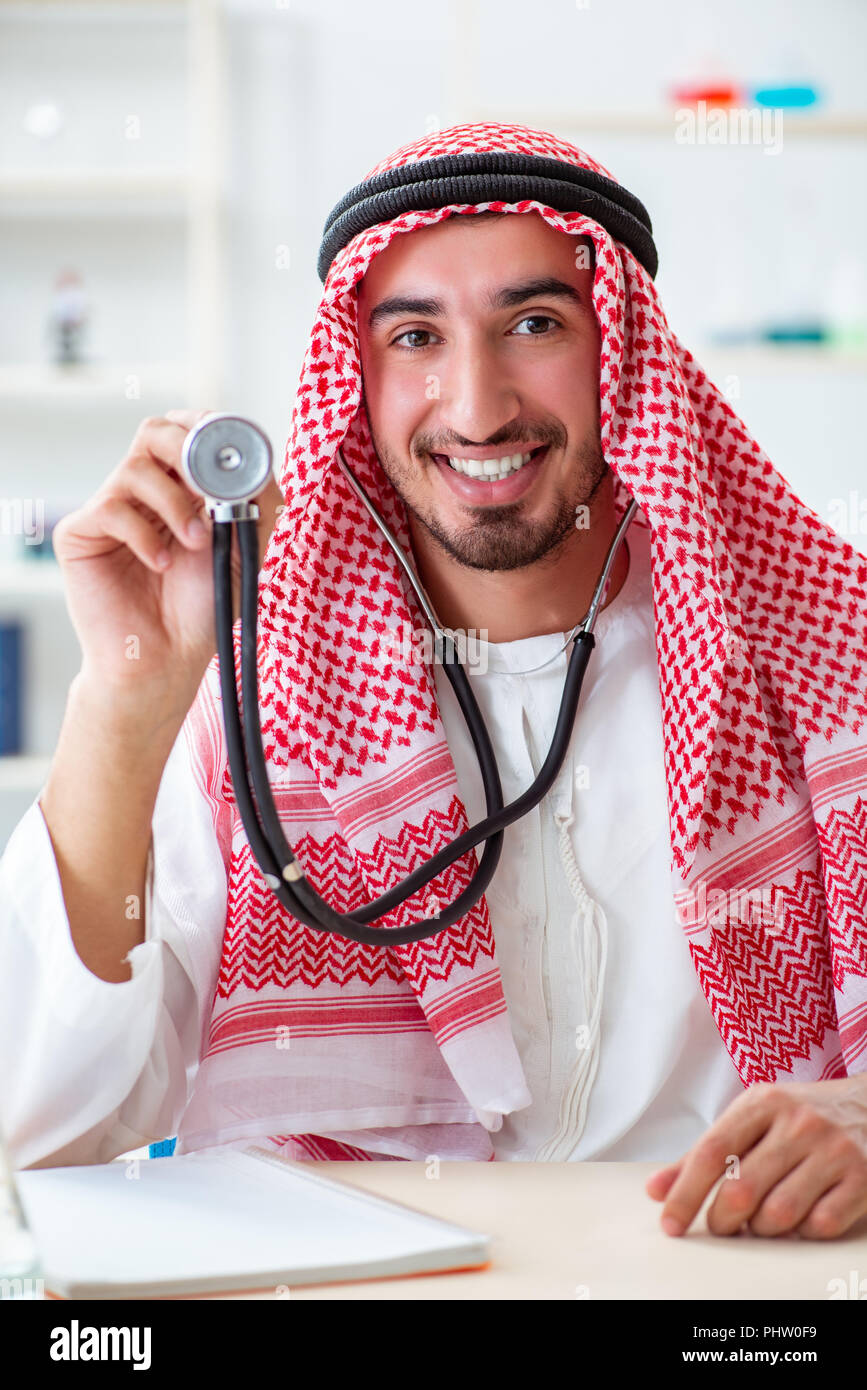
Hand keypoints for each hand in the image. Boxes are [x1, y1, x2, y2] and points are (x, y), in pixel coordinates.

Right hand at [52, 408, 283, 716]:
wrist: (166, 660)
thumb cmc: (202, 609)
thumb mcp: (244, 551)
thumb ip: (256, 506)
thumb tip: (259, 466)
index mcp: (181, 489)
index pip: (187, 433)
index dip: (208, 430)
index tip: (232, 453)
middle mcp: (144, 492)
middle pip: (156, 430)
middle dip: (188, 448)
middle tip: (209, 486)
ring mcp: (111, 510)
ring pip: (136, 466)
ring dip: (174, 501)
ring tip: (195, 542)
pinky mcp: (81, 533)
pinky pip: (111, 508)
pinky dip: (144, 534)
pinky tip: (160, 564)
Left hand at [645, 1075, 866, 1238]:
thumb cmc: (800, 1116)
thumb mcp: (751, 1117)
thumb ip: (704, 1153)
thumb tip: (657, 1190)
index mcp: (763, 1101)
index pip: (712, 1152)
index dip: (685, 1193)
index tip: (670, 1222)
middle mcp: (799, 1122)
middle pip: (742, 1189)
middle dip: (722, 1220)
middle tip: (722, 1225)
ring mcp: (833, 1150)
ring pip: (779, 1214)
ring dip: (761, 1230)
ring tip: (760, 1221)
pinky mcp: (862, 1178)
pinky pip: (820, 1225)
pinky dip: (802, 1232)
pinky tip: (799, 1219)